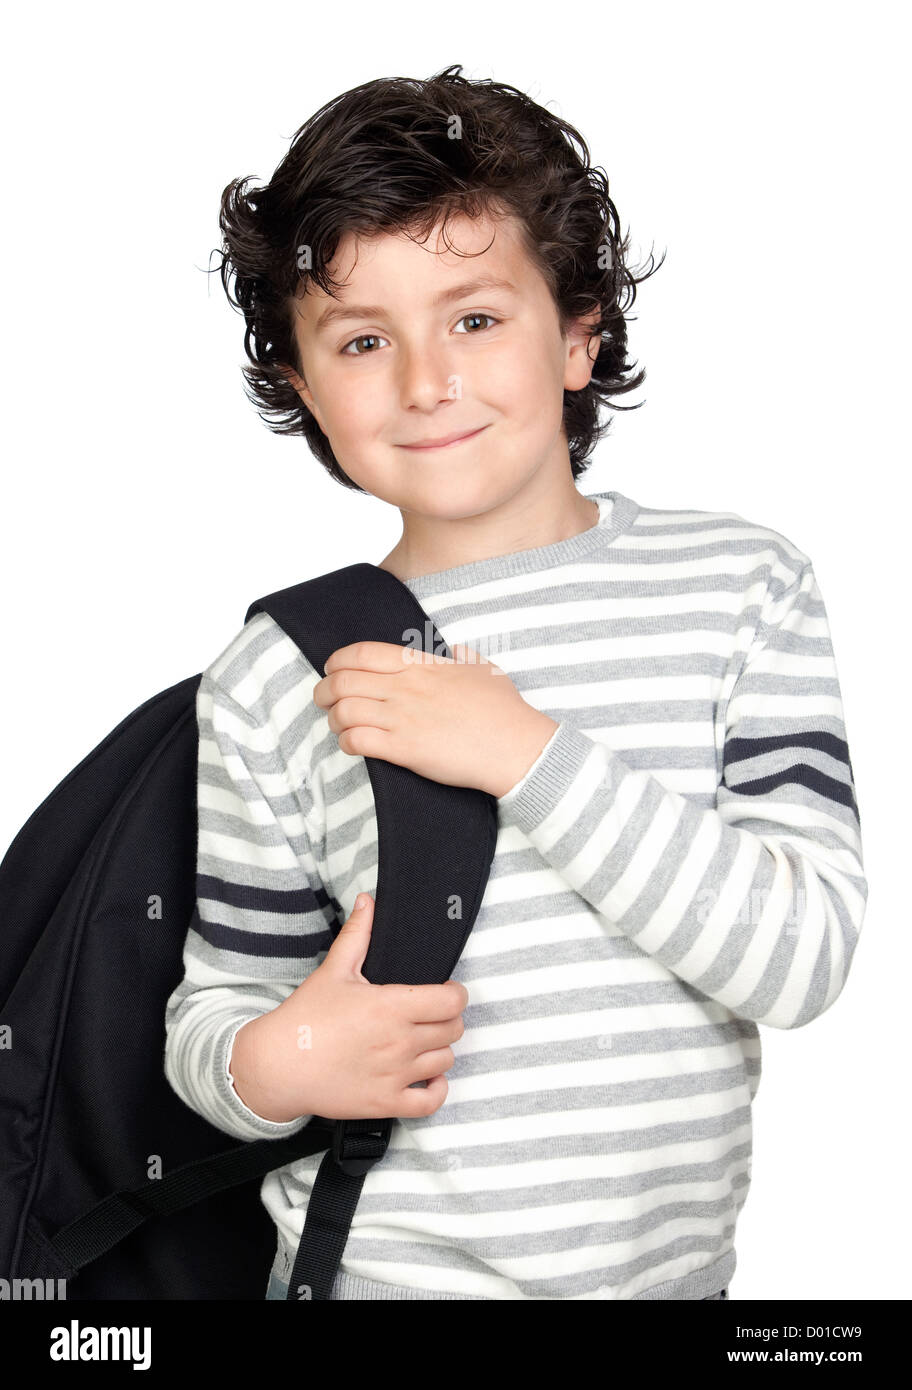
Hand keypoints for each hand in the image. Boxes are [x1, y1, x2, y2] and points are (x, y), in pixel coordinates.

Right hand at [229, 895, 467, 1121]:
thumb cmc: (305, 1017)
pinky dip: (437, 1088)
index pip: (452, 1001)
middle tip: (430, 1014)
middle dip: (448, 1019)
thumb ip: (358, 934)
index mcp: (391, 1006)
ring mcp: (395, 1075)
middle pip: (454, 1030)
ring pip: (446, 1061)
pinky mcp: (386, 1103)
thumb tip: (368, 901)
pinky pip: (432, 1101)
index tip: (444, 991)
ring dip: (440, 1049)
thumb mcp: (333, 970)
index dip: (455, 993)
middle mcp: (399, 1042)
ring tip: (423, 1041)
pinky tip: (427, 1076)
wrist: (277, 1066)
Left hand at [312, 640, 558, 798]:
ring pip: (344, 711)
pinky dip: (346, 742)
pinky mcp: (404, 749)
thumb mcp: (485, 670)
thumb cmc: (503, 711)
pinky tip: (351, 745)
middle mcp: (406, 688)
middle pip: (344, 681)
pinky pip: (358, 741)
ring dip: (333, 718)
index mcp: (421, 665)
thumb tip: (460, 649)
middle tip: (323, 699)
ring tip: (338, 725)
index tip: (332, 669)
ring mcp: (403, 718)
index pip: (363, 653)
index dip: (338, 660)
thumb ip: (466, 657)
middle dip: (324, 691)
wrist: (514, 746)